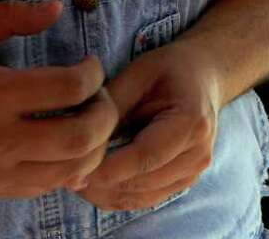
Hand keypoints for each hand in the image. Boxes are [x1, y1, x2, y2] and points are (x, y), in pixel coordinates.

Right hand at [0, 0, 119, 199]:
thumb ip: (11, 15)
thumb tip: (57, 8)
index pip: (69, 89)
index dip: (93, 75)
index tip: (92, 65)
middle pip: (80, 136)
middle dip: (107, 115)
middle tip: (104, 98)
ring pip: (70, 170)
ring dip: (95, 146)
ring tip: (92, 123)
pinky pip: (46, 187)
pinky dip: (69, 169)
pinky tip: (69, 148)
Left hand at [76, 38, 225, 212]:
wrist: (204, 77)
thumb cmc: (169, 70)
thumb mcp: (139, 73)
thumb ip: (112, 105)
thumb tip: (78, 134)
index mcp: (190, 122)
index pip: (145, 157)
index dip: (108, 168)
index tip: (74, 169)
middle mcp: (197, 154)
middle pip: (141, 183)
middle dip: (100, 183)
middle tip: (64, 174)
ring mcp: (193, 172)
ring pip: (140, 197)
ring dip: (105, 193)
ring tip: (74, 178)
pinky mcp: (183, 182)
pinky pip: (145, 199)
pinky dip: (116, 195)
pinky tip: (93, 183)